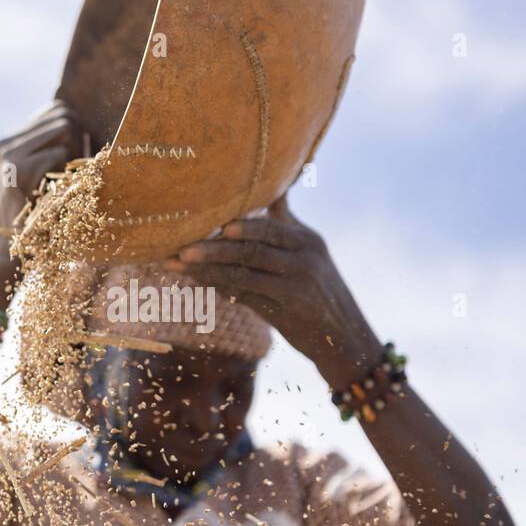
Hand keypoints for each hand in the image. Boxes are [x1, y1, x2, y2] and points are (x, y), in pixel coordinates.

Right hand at [0, 101, 88, 254]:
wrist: (7, 247)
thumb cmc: (34, 214)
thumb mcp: (40, 176)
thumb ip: (53, 150)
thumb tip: (84, 126)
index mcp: (10, 141)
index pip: (56, 109)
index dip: (76, 127)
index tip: (79, 155)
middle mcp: (6, 142)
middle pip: (63, 114)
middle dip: (80, 137)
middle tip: (78, 167)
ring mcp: (9, 154)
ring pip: (64, 127)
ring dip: (76, 151)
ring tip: (68, 178)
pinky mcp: (16, 171)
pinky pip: (59, 154)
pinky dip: (67, 172)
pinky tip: (58, 191)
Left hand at [164, 195, 382, 383]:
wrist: (346, 338)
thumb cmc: (320, 290)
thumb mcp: (311, 252)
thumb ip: (286, 223)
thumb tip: (273, 187)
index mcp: (308, 240)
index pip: (267, 226)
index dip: (238, 224)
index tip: (209, 222)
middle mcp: (304, 260)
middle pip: (251, 248)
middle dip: (214, 248)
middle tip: (182, 247)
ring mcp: (296, 287)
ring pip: (243, 274)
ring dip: (208, 270)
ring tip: (179, 265)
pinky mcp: (286, 313)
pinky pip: (245, 297)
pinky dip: (220, 289)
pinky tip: (200, 283)